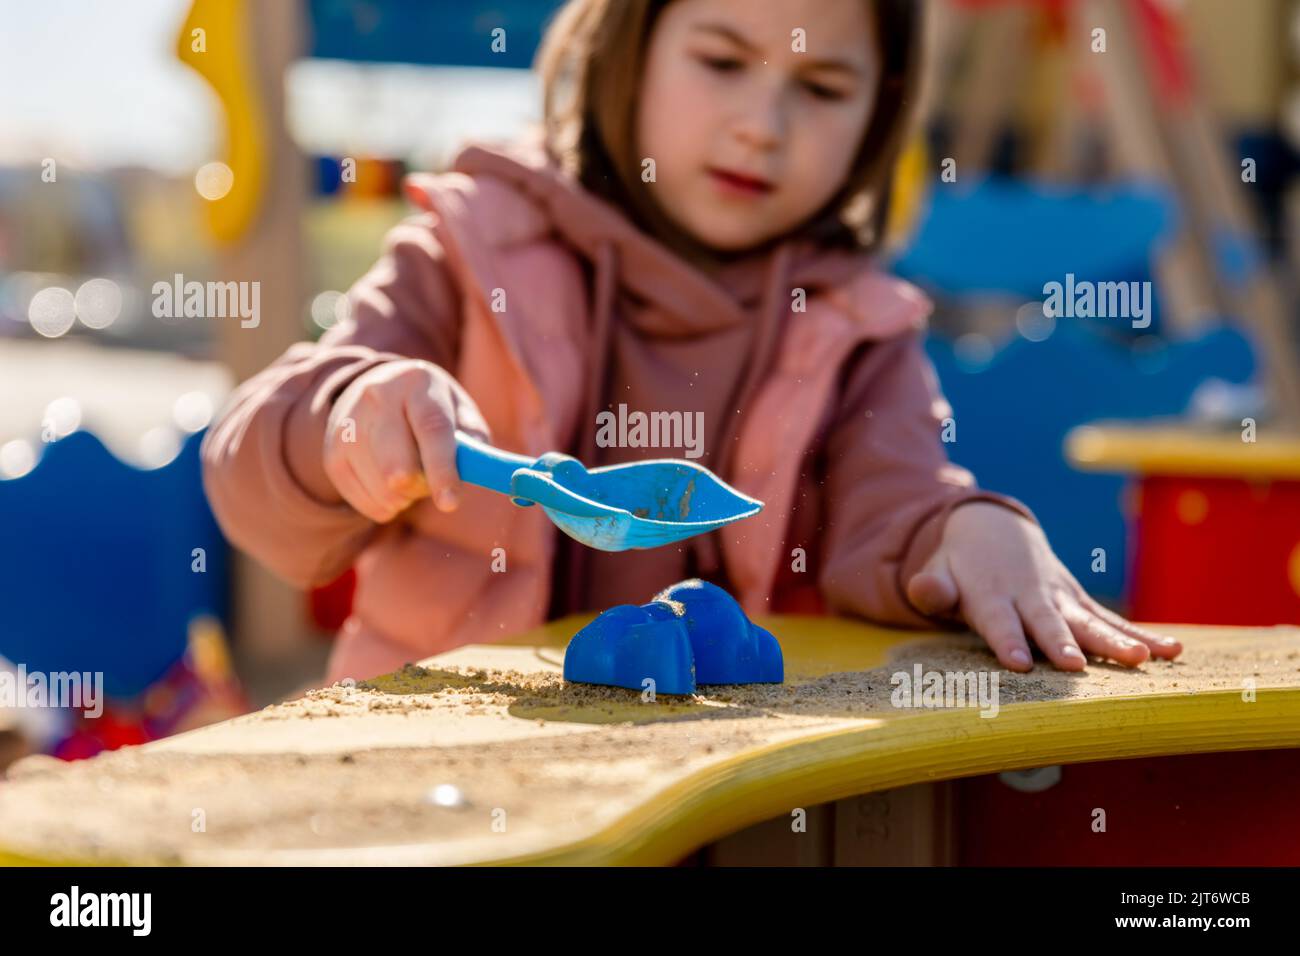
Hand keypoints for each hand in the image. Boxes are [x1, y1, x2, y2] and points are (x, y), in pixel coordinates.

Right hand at [323, 359, 490, 522]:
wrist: (380, 391)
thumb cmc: (434, 412)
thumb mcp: (461, 415)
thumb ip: (475, 444)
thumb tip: (483, 475)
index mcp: (418, 384)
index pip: (432, 429)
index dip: (442, 469)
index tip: (450, 503)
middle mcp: (377, 396)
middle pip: (397, 464)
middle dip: (419, 488)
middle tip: (431, 485)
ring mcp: (348, 423)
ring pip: (380, 486)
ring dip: (404, 498)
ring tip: (410, 478)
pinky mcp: (333, 451)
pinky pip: (360, 499)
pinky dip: (382, 505)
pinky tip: (390, 489)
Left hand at [905, 502, 1182, 671]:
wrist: (993, 528)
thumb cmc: (960, 566)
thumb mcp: (938, 570)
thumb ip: (931, 587)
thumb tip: (922, 590)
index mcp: (991, 592)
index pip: (997, 620)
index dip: (1006, 640)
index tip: (1017, 663)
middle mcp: (1030, 594)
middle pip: (1047, 622)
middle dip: (1061, 643)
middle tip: (1075, 666)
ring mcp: (1060, 596)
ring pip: (1089, 620)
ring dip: (1115, 640)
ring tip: (1144, 659)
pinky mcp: (1081, 601)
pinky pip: (1113, 620)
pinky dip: (1142, 633)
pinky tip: (1172, 651)